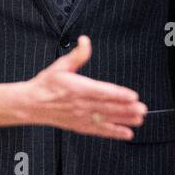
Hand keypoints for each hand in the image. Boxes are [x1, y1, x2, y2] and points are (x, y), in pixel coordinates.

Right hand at [0, 36, 146, 138]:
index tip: (132, 96)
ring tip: (139, 120)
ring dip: (124, 120)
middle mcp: (80, 104)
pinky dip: (114, 133)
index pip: (101, 91)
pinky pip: (100, 130)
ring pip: (106, 119)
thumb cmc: (47, 83)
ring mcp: (81, 117)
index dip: (118, 94)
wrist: (32, 104)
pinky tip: (127, 134)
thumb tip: (85, 40)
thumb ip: (77, 55)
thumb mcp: (60, 65)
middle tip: (142, 109)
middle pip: (107, 107)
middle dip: (126, 109)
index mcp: (77, 88)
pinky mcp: (80, 126)